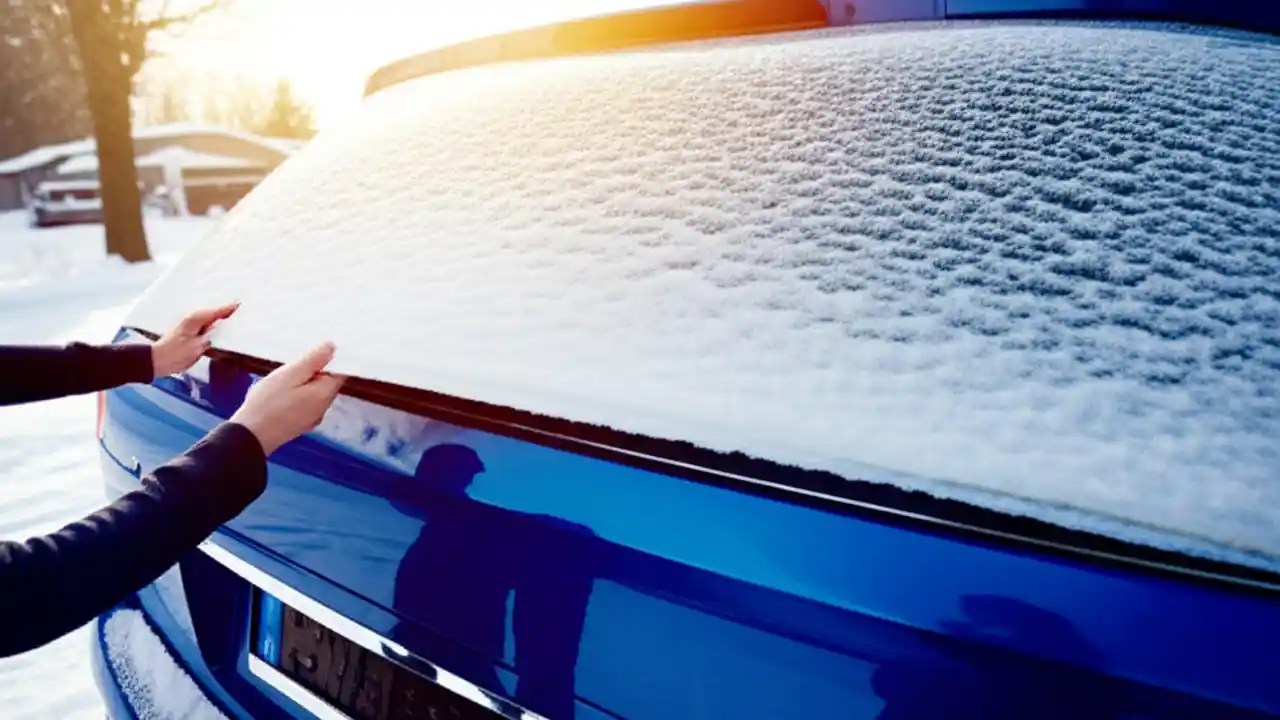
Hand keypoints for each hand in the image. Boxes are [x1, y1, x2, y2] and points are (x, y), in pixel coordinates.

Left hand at [151, 302, 238, 377]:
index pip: (216, 312)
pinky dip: (216, 326)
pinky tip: (223, 330)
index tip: (241, 304)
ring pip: (212, 320)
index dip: (229, 308)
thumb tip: (221, 331)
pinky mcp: (191, 334)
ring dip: (222, 319)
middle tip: (243, 308)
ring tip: (237, 318)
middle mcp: (194, 320)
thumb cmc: (174, 353)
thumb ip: (211, 338)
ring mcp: (192, 326)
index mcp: (195, 319)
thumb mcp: (196, 347)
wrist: (157, 361)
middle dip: (228, 311)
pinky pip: (208, 327)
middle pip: (215, 313)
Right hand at [230, 343, 344, 454]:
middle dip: (315, 370)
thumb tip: (332, 347)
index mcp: (325, 394)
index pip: (340, 371)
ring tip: (284, 377)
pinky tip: (282, 392)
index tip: (316, 350)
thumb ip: (313, 361)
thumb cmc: (268, 403)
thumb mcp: (290, 375)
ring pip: (315, 393)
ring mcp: (312, 418)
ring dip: (305, 382)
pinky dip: (298, 394)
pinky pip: (305, 403)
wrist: (251, 436)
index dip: (331, 358)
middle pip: (327, 382)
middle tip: (294, 363)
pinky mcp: (300, 424)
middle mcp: (323, 408)